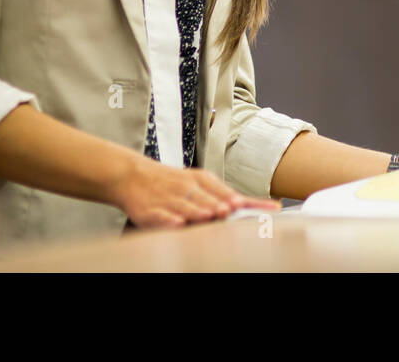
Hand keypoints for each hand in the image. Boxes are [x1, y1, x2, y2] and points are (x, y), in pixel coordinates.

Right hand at [111, 156, 279, 228]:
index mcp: (201, 180)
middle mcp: (187, 188)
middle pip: (208, 199)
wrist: (132, 175)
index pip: (229, 192)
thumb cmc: (170, 182)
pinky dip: (169, 219)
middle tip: (236, 210)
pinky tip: (178, 223)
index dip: (246, 202)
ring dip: (200, 210)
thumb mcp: (197, 182)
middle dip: (222, 205)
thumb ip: (220, 194)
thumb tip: (243, 204)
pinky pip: (161, 215)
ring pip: (187, 206)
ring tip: (214, 214)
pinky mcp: (150, 211)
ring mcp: (169, 199)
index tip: (266, 208)